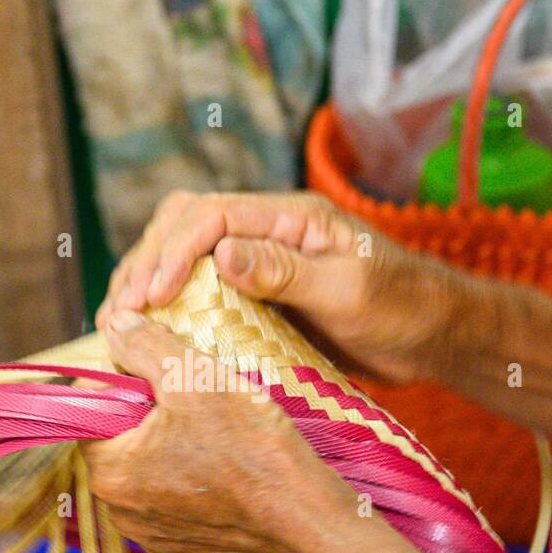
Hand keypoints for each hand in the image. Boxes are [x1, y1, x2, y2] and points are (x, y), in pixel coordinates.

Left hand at [82, 309, 354, 552]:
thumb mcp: (196, 378)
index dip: (122, 379)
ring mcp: (158, 539)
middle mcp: (122, 514)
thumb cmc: (251, 447)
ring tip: (217, 432)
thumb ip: (145, 346)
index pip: (92, 410)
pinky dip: (198, 488)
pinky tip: (229, 471)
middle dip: (150, 416)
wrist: (307, 518)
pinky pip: (182, 509)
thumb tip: (117, 325)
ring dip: (174, 451)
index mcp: (110, 472)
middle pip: (123, 445)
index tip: (159, 367)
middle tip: (195, 396)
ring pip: (153, 477)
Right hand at [96, 191, 470, 382]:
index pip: (211, 215)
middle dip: (146, 261)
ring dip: (148, 280)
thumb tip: (220, 255)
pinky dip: (170, 305)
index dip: (171, 251)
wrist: (433, 338)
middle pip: (184, 223)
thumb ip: (286, 271)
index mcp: (291, 216)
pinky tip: (150, 332)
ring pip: (185, 253)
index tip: (149, 297)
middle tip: (119, 312)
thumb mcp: (349, 291)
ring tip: (118, 321)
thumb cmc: (403, 308)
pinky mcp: (259, 294)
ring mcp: (261, 261)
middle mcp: (269, 230)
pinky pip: (201, 289)